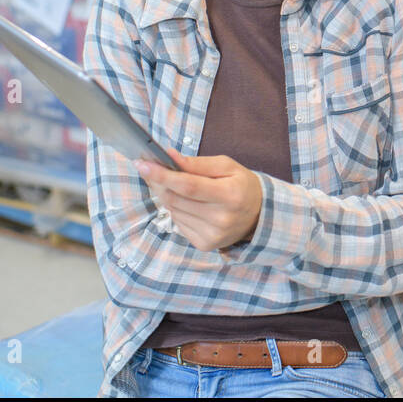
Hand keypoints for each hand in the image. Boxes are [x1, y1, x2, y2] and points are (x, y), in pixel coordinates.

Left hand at [135, 147, 262, 252]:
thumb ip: (197, 163)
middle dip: (160, 183)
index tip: (142, 164)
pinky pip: (178, 224)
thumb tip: (169, 157)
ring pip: (173, 211)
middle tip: (154, 170)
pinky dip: (178, 211)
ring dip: (169, 196)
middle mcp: (221, 218)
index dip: (162, 175)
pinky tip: (189, 205)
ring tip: (178, 187)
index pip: (188, 185)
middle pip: (176, 199)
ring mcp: (212, 235)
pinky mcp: (205, 244)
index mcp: (229, 195)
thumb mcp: (226, 166)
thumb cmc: (242, 185)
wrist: (260, 215)